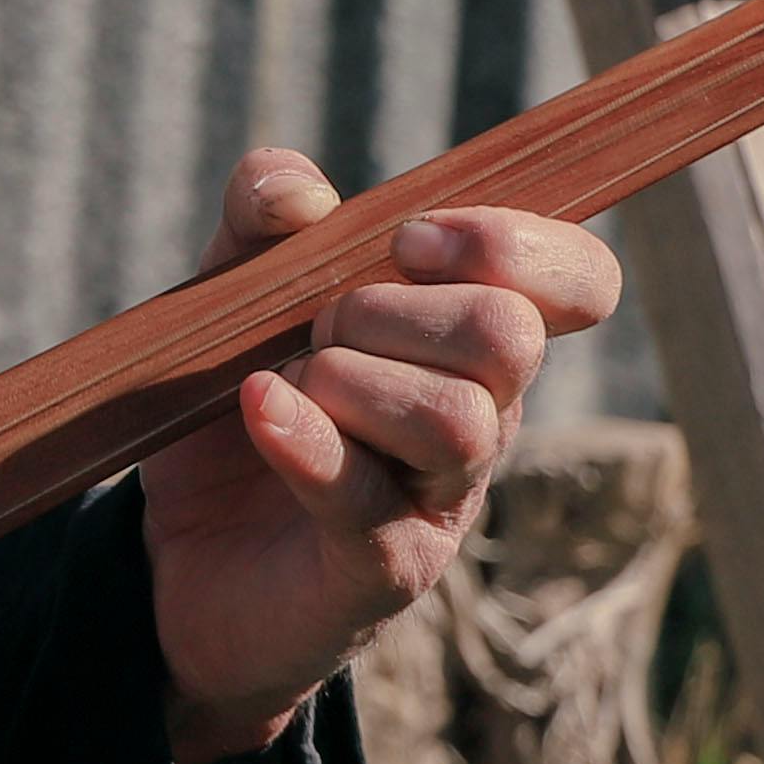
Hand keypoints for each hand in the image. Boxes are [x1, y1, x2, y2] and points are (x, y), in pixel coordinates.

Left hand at [131, 150, 623, 762]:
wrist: (181, 560)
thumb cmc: (242, 413)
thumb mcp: (238, 295)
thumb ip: (263, 223)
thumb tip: (298, 190)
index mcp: (473, 341)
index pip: (581, 280)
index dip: (510, 242)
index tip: (408, 242)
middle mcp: (484, 421)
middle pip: (507, 338)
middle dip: (390, 310)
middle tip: (318, 336)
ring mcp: (441, 504)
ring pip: (457, 421)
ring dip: (347, 381)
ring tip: (282, 388)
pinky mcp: (381, 573)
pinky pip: (367, 498)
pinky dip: (305, 439)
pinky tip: (260, 405)